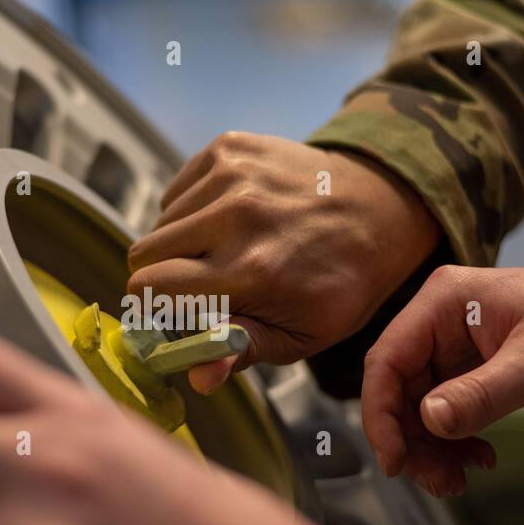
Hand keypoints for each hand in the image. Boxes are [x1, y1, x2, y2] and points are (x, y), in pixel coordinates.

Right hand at [127, 131, 441, 392]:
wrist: (380, 208)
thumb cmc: (340, 282)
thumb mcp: (303, 334)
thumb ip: (242, 352)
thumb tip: (197, 378)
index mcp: (251, 270)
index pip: (149, 287)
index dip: (152, 307)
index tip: (171, 313)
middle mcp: (235, 216)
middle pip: (143, 252)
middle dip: (162, 274)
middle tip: (199, 283)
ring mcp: (232, 174)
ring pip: (159, 219)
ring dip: (180, 240)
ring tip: (224, 249)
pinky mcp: (230, 147)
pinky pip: (178, 188)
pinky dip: (193, 207)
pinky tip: (230, 218)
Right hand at [361, 262, 523, 495]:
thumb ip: (482, 393)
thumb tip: (429, 421)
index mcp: (447, 300)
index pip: (387, 359)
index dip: (380, 415)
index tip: (395, 464)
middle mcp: (445, 320)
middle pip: (399, 389)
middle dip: (412, 441)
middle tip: (440, 483)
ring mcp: (462, 347)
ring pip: (421, 407)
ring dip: (432, 449)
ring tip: (459, 481)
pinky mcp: (482, 371)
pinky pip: (449, 412)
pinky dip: (456, 442)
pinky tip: (481, 460)